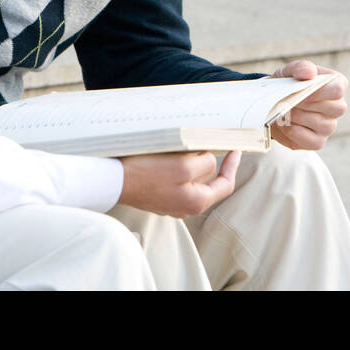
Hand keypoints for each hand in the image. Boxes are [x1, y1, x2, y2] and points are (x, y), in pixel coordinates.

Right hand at [117, 150, 240, 217]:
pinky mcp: (159, 196)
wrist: (114, 182)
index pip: (225, 184)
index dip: (233, 165)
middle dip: (207, 161)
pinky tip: (167, 156)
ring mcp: (172, 203)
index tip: (235, 150)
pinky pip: (176, 179)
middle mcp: (186, 207)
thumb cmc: (147, 174)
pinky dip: (178, 167)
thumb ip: (204, 165)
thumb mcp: (183, 166)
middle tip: (204, 142)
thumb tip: (209, 160)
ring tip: (182, 148)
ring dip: (191, 162)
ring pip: (191, 178)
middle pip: (208, 180)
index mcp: (196, 202)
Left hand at [268, 59, 348, 150]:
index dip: (320, 91)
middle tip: (288, 100)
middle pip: (335, 108)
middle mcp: (337, 106)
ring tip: (284, 110)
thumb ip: (300, 67)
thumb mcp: (290, 71)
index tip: (300, 89)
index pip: (338, 89)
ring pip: (323, 125)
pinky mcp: (317, 141)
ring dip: (299, 118)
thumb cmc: (286, 85)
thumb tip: (309, 74)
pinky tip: (285, 124)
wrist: (271, 104)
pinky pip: (313, 142)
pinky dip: (296, 133)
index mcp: (335, 84)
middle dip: (308, 104)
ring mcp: (329, 126)